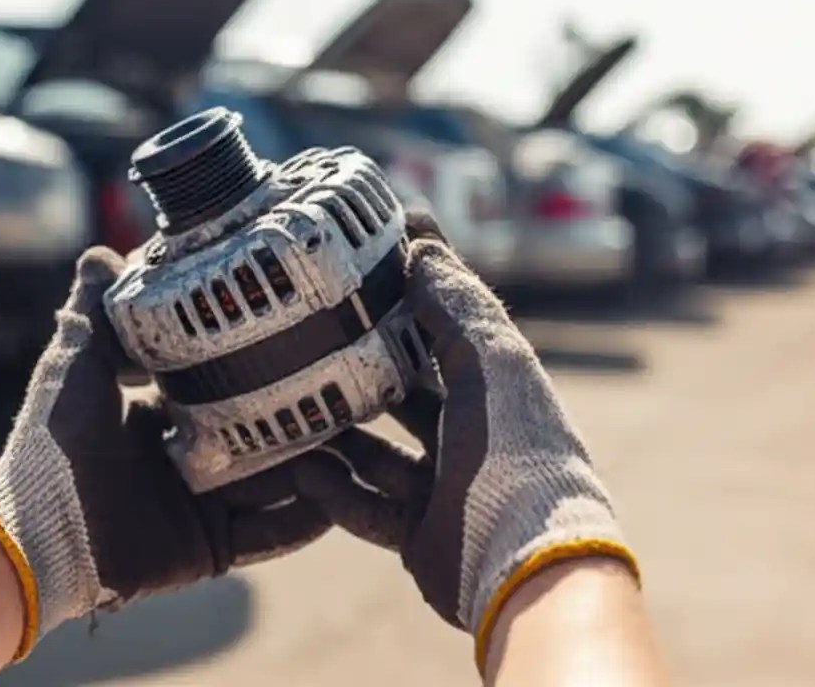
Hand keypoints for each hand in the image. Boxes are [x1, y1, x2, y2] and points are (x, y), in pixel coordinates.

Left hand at [0, 247, 332, 659]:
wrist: (36, 531)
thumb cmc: (51, 445)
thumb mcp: (76, 366)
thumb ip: (94, 313)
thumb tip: (101, 250)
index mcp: (162, 421)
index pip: (228, 390)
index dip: (266, 369)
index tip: (310, 339)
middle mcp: (190, 463)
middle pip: (265, 438)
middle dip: (307, 418)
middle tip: (353, 389)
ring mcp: (205, 508)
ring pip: (277, 486)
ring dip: (318, 467)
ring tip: (364, 441)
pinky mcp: (212, 550)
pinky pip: (270, 537)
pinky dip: (303, 523)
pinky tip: (339, 500)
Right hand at [296, 215, 637, 671]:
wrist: (527, 567)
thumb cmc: (520, 454)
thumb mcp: (494, 367)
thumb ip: (459, 308)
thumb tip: (423, 248)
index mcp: (498, 388)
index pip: (449, 325)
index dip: (413, 289)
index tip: (365, 257)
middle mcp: (473, 435)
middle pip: (406, 390)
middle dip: (361, 367)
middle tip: (304, 337)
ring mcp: (446, 487)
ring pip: (376, 451)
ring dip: (337, 433)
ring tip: (286, 408)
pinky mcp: (420, 535)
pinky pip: (365, 507)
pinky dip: (333, 491)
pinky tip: (300, 470)